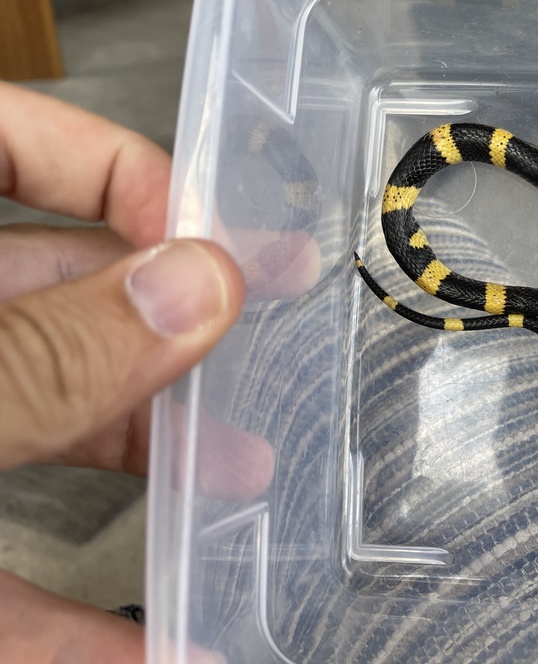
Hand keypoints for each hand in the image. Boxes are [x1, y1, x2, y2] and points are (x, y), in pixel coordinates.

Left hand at [0, 82, 256, 662]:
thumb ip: (41, 354)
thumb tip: (197, 290)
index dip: (102, 160)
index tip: (200, 226)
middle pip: (48, 295)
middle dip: (168, 324)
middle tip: (273, 331)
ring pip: (40, 427)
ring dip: (145, 457)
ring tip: (245, 477)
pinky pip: (6, 583)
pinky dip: (78, 626)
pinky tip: (161, 649)